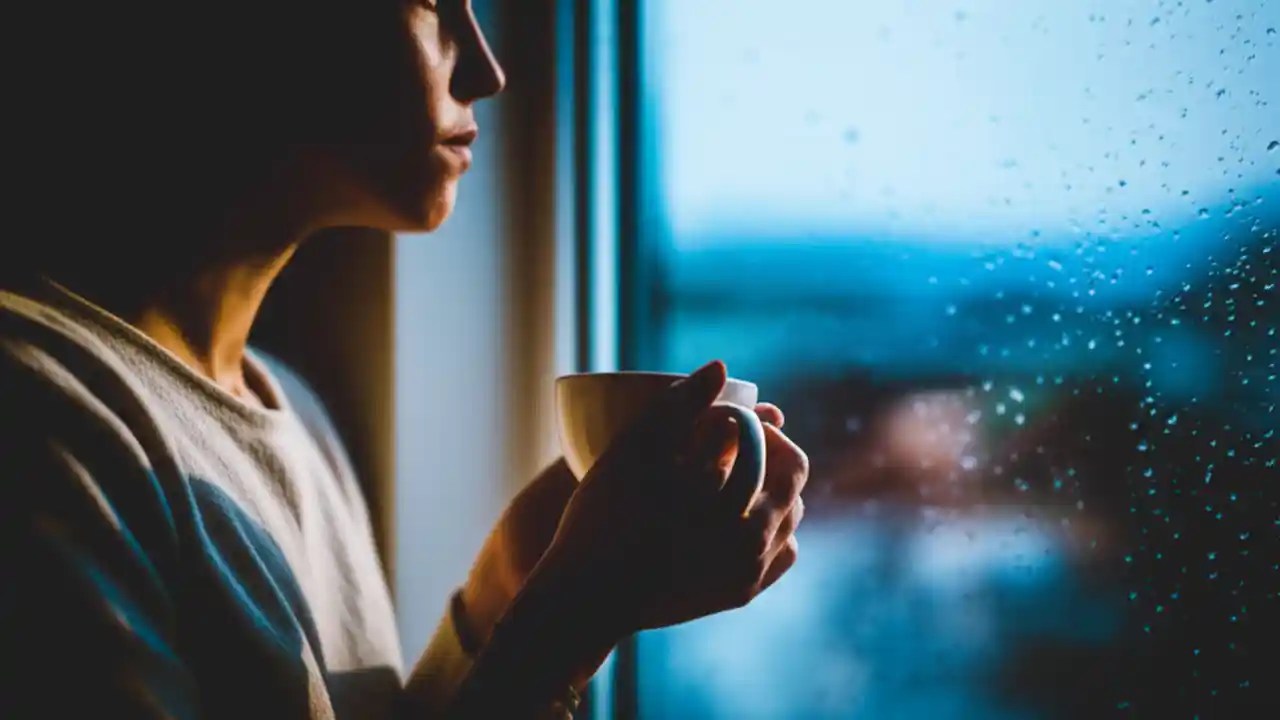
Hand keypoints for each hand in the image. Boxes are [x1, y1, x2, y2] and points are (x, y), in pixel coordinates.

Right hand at [458, 399, 788, 650]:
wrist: (587, 595)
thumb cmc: (606, 516)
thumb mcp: (636, 445)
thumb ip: (682, 402)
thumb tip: (719, 366)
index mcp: (747, 504)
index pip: (786, 456)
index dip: (762, 429)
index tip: (731, 422)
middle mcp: (758, 545)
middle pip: (792, 488)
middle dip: (770, 459)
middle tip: (732, 445)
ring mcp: (749, 575)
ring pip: (787, 524)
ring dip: (770, 495)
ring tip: (733, 479)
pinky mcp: (737, 596)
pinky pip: (774, 559)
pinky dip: (765, 533)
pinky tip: (735, 519)